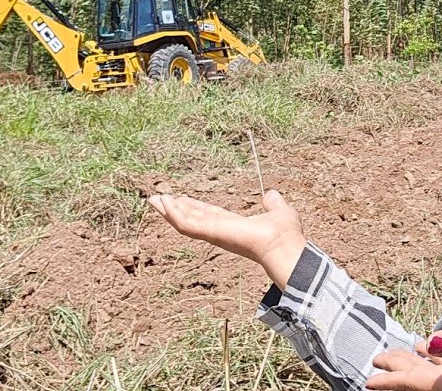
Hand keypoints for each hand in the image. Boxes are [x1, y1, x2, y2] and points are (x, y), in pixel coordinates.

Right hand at [147, 189, 307, 287]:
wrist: (285, 246)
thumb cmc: (286, 235)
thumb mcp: (278, 211)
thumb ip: (273, 203)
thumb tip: (270, 194)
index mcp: (234, 225)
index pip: (209, 215)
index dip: (195, 206)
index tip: (182, 197)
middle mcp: (221, 231)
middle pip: (192, 218)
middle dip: (175, 209)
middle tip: (157, 198)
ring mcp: (214, 233)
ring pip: (184, 222)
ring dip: (169, 210)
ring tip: (155, 199)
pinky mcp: (211, 233)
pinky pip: (186, 224)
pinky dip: (174, 214)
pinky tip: (165, 202)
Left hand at [366, 331, 441, 390]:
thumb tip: (428, 339)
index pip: (414, 383)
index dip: (391, 380)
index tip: (369, 379)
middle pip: (418, 380)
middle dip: (397, 370)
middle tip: (378, 361)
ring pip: (431, 376)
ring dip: (413, 366)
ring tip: (398, 355)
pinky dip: (434, 361)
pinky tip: (430, 350)